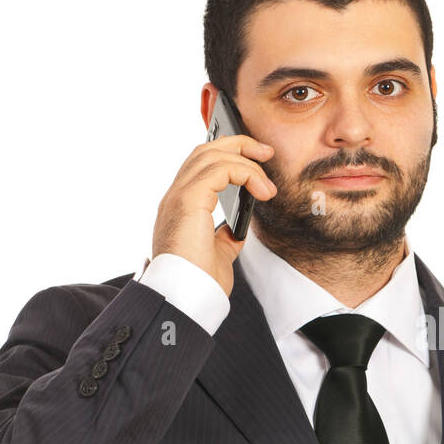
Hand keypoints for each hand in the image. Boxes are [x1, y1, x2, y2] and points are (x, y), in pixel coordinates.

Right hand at [152, 135, 276, 295]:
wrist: (186, 298)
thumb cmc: (198, 282)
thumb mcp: (217, 254)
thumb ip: (224, 237)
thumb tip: (237, 229)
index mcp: (180, 207)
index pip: (200, 166)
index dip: (227, 155)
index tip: (256, 161)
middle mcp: (175, 197)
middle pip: (204, 150)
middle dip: (238, 144)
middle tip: (266, 152)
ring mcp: (178, 196)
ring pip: (210, 154)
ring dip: (245, 160)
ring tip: (268, 181)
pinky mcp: (188, 200)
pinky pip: (219, 169)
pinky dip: (244, 173)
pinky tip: (261, 191)